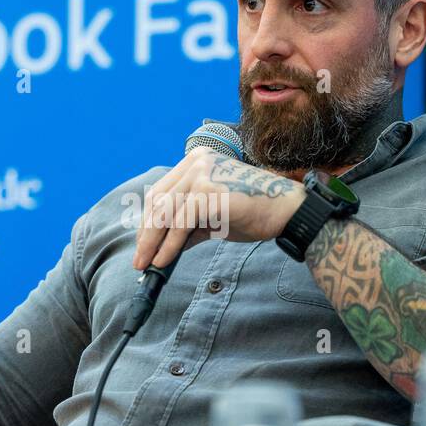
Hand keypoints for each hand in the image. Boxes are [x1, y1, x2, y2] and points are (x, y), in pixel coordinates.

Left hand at [132, 149, 305, 269]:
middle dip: (146, 233)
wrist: (286, 211)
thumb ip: (188, 225)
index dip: (148, 219)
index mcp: (196, 161)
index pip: (162, 191)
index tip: (143, 242)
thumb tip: (160, 247)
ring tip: (148, 265)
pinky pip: (180, 223)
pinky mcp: (209, 191)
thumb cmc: (252, 213)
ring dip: (153, 242)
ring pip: (165, 212)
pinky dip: (169, 244)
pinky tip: (164, 261)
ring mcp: (202, 173)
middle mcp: (196, 161)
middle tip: (139, 259)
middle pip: (159, 200)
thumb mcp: (212, 217)